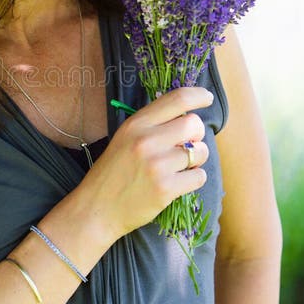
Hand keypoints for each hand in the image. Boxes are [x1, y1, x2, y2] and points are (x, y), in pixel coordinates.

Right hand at [79, 86, 211, 241]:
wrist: (97, 208)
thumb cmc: (113, 172)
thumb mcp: (125, 138)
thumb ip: (152, 125)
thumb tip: (187, 117)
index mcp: (136, 124)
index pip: (177, 99)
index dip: (198, 95)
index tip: (206, 98)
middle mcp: (146, 140)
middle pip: (194, 124)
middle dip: (197, 135)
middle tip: (186, 145)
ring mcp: (156, 165)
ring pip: (200, 152)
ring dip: (195, 160)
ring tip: (178, 167)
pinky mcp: (165, 189)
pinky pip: (199, 176)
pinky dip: (193, 179)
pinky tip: (177, 183)